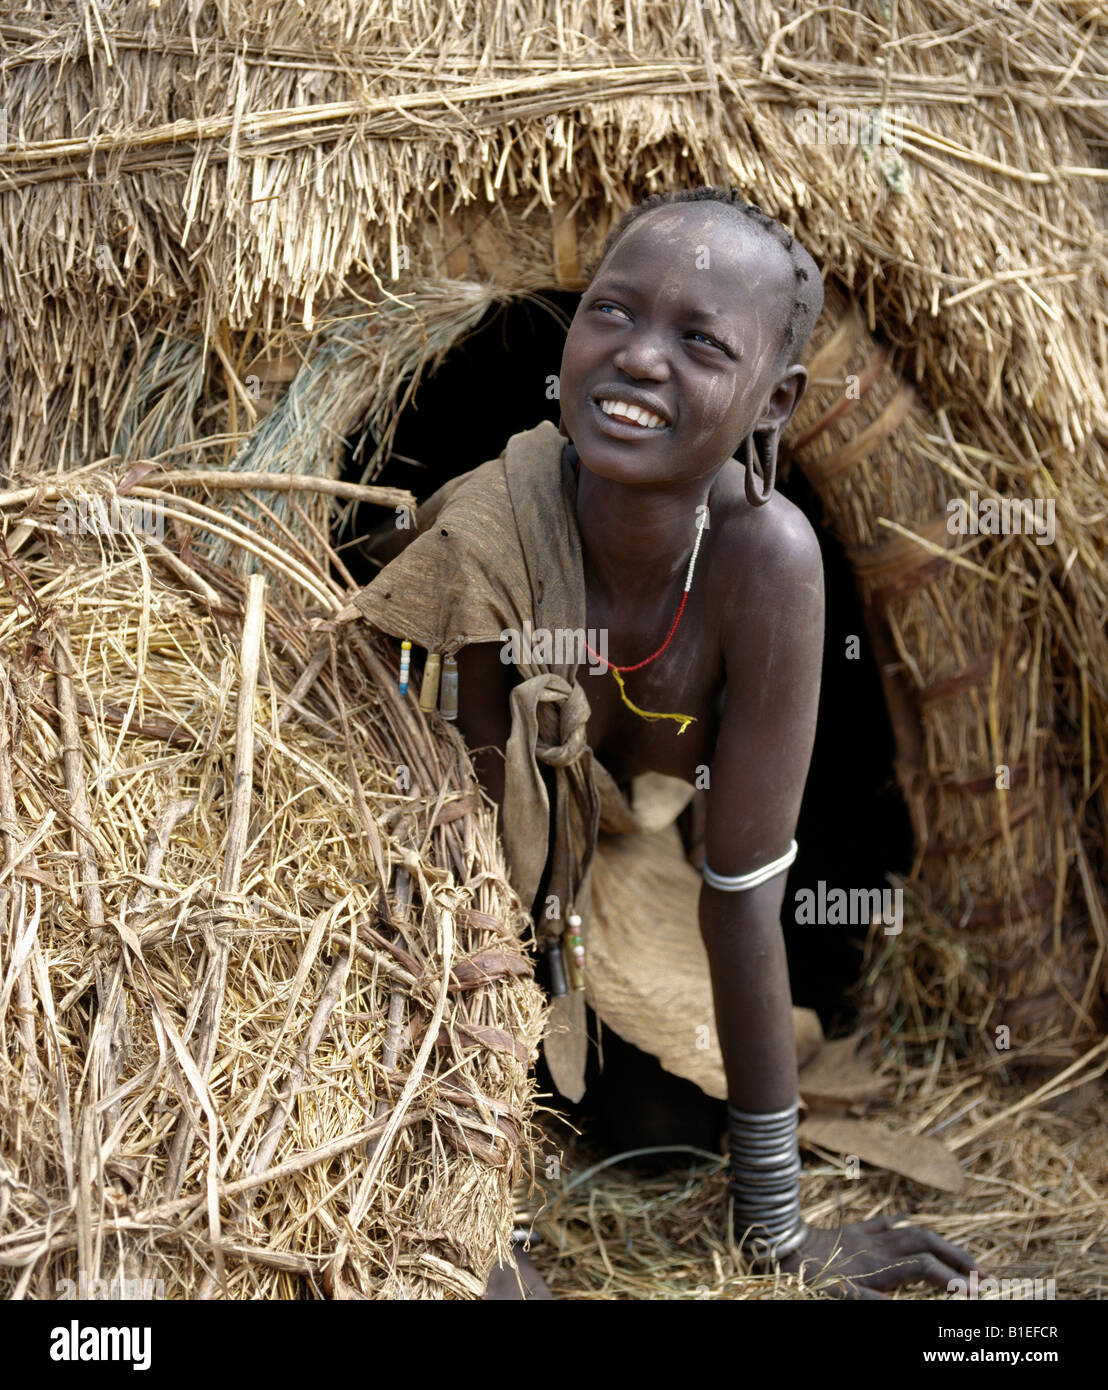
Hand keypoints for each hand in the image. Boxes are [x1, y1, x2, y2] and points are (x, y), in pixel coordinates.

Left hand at [779, 1215, 979, 1299]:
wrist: (785, 1244)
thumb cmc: (813, 1277)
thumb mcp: (844, 1296)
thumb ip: (875, 1301)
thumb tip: (906, 1303)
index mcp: (881, 1265)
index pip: (927, 1268)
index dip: (952, 1278)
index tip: (974, 1290)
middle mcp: (880, 1247)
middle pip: (927, 1244)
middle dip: (956, 1256)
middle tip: (981, 1273)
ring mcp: (869, 1236)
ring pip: (912, 1231)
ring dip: (939, 1241)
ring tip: (958, 1254)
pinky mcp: (855, 1230)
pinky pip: (884, 1222)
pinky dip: (903, 1223)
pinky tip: (910, 1224)